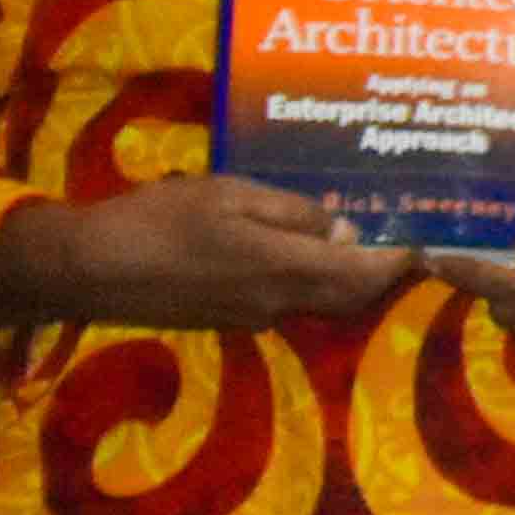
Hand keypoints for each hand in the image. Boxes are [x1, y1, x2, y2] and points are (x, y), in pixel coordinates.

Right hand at [0, 175, 422, 332]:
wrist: (87, 269)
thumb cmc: (159, 220)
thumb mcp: (231, 196)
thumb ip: (293, 215)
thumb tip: (344, 233)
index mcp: (285, 269)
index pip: (366, 276)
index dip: (401, 261)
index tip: (426, 241)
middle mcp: (277, 304)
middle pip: (348, 296)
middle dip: (379, 273)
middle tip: (397, 237)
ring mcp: (250, 316)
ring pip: (316, 300)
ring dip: (340, 277)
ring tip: (351, 236)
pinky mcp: (224, 319)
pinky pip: (282, 300)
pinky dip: (302, 279)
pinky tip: (292, 248)